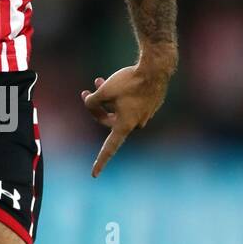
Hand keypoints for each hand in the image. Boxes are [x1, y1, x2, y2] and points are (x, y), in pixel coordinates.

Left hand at [80, 55, 174, 176]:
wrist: (155, 69)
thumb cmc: (129, 81)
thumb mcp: (103, 91)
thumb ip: (91, 102)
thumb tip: (89, 103)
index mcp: (125, 125)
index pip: (109, 148)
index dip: (100, 161)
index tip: (94, 174)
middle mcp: (136, 123)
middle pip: (109, 121)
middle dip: (97, 108)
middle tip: (87, 91)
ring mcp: (146, 114)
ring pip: (119, 109)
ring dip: (108, 98)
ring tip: (98, 81)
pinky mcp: (151, 104)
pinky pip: (131, 103)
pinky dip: (122, 95)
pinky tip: (120, 80)